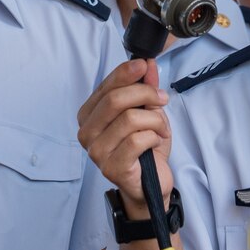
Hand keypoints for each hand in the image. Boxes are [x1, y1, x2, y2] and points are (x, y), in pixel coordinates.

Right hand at [78, 58, 172, 217]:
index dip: (126, 73)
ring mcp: (96, 151)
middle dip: (146, 94)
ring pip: (130, 119)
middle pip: (116, 100)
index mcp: (90, 115)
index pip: (105, 87)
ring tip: (161, 129)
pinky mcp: (111, 167)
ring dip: (155, 120)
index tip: (144, 65)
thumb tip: (148, 65)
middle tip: (163, 99)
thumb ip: (146, 89)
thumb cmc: (145, 148)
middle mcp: (87, 132)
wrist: (150, 185)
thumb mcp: (148, 113)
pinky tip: (155, 143)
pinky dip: (154, 137)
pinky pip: (138, 140)